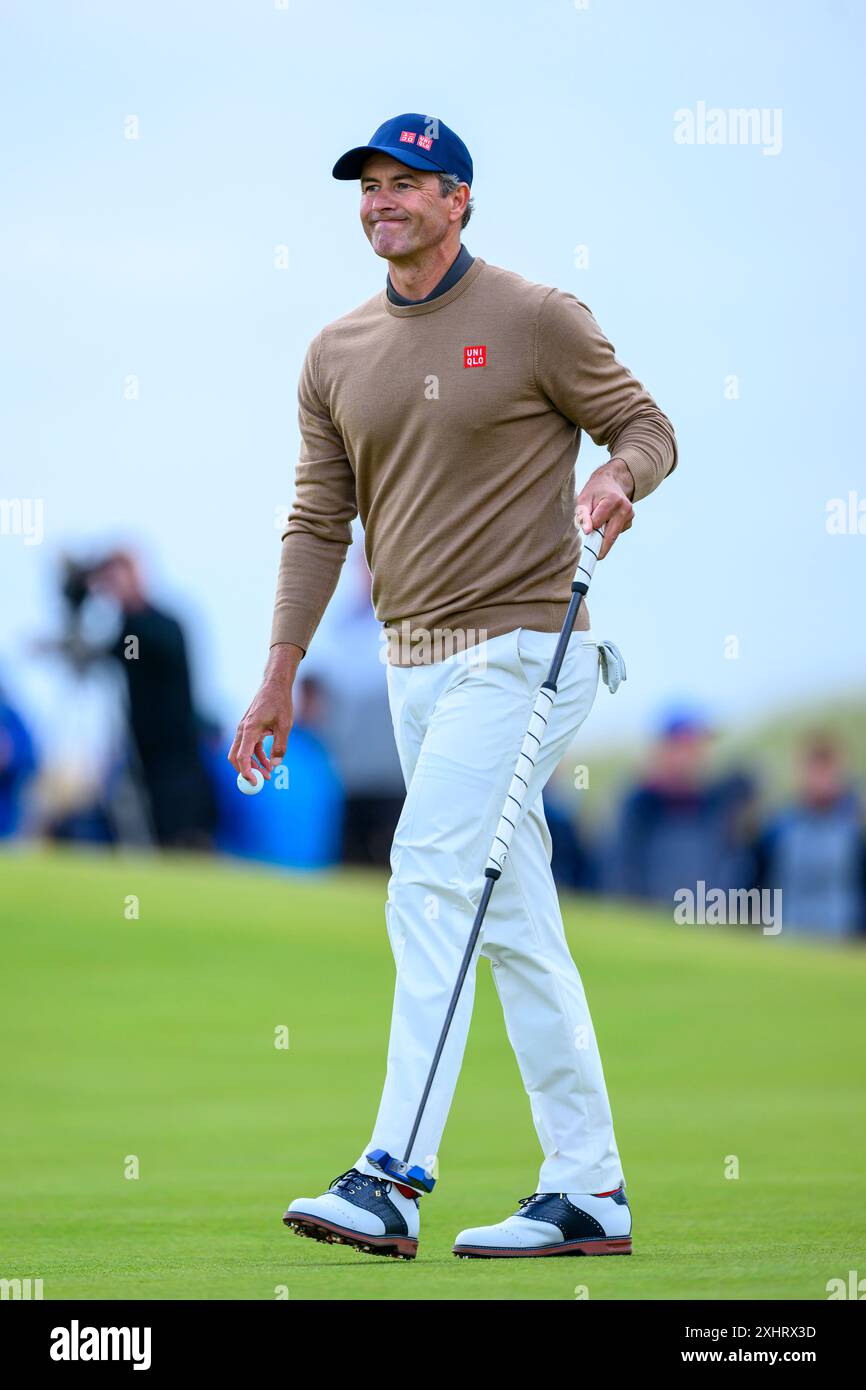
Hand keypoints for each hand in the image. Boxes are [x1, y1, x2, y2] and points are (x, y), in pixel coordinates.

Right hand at [228, 644, 301, 784]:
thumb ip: (280, 746)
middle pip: (236, 757)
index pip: (242, 756)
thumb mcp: (285, 726)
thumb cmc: (280, 702)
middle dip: (247, 771)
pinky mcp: (249, 728)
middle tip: (262, 780)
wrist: (275, 684)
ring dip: (254, 764)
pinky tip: (269, 760)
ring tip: (270, 772)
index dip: (246, 772)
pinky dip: (257, 755)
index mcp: (249, 729)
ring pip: (242, 752)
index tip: (256, 782)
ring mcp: (244, 728)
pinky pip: (249, 746)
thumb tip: (276, 764)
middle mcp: (242, 729)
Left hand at [575, 458, 634, 559]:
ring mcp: (630, 516)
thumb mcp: (584, 498)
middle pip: (611, 535)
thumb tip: (588, 532)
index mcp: (613, 500)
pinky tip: (606, 521)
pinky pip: (616, 533)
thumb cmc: (595, 491)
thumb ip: (584, 514)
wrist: (612, 482)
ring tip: (596, 526)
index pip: (599, 522)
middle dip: (600, 547)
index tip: (584, 538)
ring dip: (603, 537)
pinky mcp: (630, 522)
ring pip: (613, 536)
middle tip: (593, 557)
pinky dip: (608, 532)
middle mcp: (625, 508)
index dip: (590, 530)